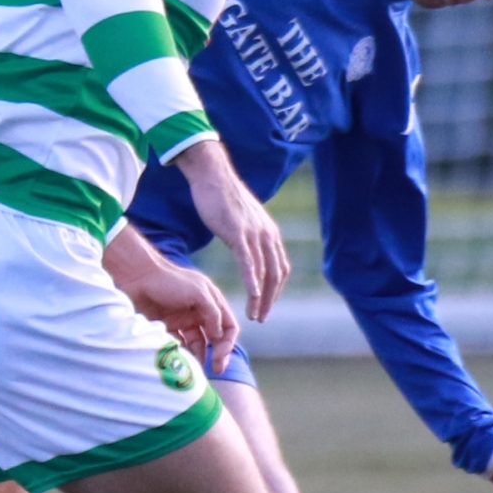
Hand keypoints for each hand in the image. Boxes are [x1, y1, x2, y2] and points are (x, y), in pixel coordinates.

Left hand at [117, 257, 239, 373]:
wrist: (135, 277)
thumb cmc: (167, 280)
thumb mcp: (198, 292)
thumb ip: (213, 313)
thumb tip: (218, 338)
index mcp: (211, 301)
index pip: (228, 327)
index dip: (227, 344)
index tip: (219, 358)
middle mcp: (200, 312)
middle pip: (215, 339)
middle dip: (217, 355)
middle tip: (214, 371)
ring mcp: (183, 320)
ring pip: (197, 345)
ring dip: (198, 357)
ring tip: (194, 369)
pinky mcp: (166, 327)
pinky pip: (179, 345)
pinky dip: (181, 354)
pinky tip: (179, 361)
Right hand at [173, 140, 288, 321]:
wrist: (212, 175)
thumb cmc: (222, 197)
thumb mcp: (243, 219)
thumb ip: (249, 235)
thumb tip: (247, 248)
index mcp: (269, 232)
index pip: (280, 268)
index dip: (275, 291)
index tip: (265, 305)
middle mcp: (267, 234)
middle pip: (276, 275)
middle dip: (270, 300)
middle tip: (262, 318)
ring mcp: (254, 233)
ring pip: (264, 272)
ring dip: (261, 297)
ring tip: (254, 314)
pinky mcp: (238, 231)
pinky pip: (249, 261)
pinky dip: (252, 280)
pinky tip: (251, 295)